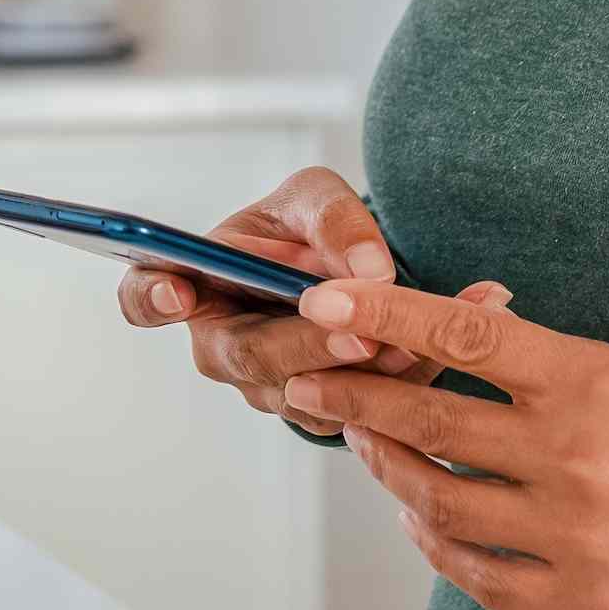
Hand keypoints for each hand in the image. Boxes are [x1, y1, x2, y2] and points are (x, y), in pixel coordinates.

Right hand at [112, 167, 508, 427]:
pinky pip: (365, 407)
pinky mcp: (327, 413)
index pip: (147, 296)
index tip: (178, 291)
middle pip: (249, 358)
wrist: (354, 269)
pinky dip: (416, 372)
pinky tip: (461, 333)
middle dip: (305, 347)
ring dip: (369, 372)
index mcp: (200, 283)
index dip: (154, 297)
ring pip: (312, 394)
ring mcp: (272, 387)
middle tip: (357, 338)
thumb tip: (369, 268)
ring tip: (420, 341)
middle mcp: (226, 344)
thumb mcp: (317, 196)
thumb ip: (335, 218)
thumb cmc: (310, 228)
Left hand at [285, 278, 608, 609]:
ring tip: (365, 448)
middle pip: (427, 421)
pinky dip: (436, 545)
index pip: (464, 331)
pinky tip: (422, 518)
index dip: (383, 315)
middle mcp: (575, 454)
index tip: (323, 302)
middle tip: (307, 383)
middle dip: (352, 401)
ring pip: (437, 502)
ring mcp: (575, 534)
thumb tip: (456, 347)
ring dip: (387, 473)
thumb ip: (552, 370)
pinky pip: (476, 575)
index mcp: (595, 379)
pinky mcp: (584, 599)